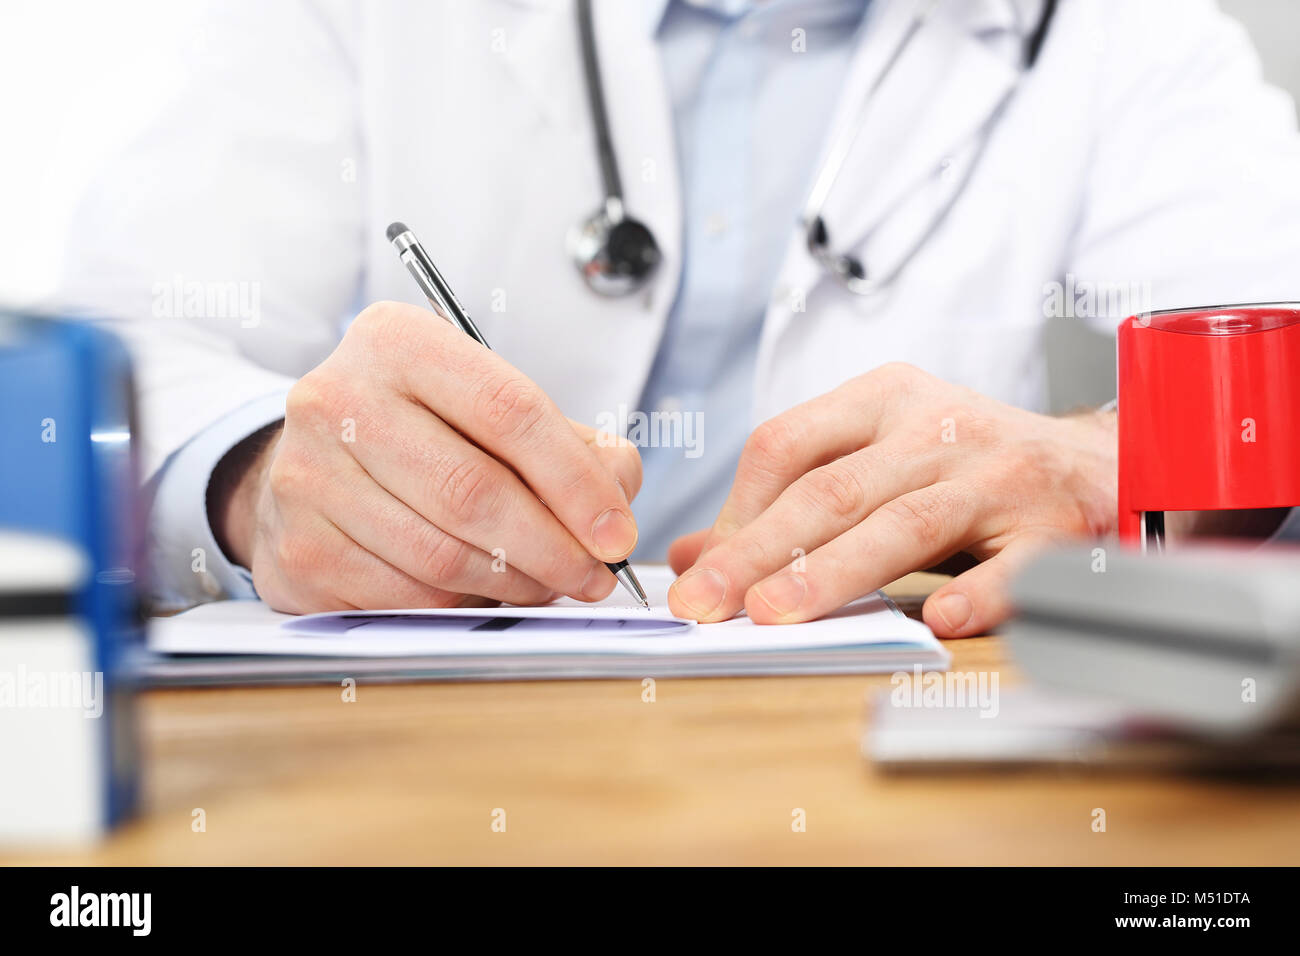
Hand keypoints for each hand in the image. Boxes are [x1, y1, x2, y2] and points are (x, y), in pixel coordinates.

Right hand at [210, 301, 640, 612]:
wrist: (313, 461)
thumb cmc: (424, 430)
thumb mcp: (494, 405)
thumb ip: (573, 444)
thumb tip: (616, 502)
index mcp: (397, 341)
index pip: (509, 409)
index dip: (576, 481)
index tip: (617, 534)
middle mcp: (338, 399)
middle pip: (472, 491)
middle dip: (553, 548)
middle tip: (594, 577)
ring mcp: (306, 477)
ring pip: (440, 556)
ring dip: (514, 584)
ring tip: (549, 584)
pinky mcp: (298, 549)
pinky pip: (405, 598)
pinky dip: (463, 608)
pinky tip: (488, 595)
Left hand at [666, 363, 1116, 636]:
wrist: (1104, 462)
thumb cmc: (971, 465)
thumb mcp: (878, 460)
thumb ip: (790, 502)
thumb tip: (691, 556)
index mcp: (884, 400)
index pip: (786, 446)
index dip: (735, 512)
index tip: (698, 571)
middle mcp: (937, 427)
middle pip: (830, 490)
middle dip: (757, 551)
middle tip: (705, 604)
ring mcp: (998, 473)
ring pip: (904, 524)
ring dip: (834, 573)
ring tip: (777, 616)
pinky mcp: (1055, 526)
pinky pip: (1012, 565)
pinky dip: (976, 593)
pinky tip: (936, 621)